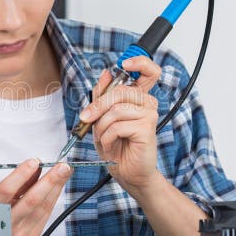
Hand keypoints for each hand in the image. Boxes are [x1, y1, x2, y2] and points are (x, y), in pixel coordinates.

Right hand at [0, 158, 73, 235]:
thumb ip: (15, 182)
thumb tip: (34, 166)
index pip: (7, 190)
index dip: (21, 175)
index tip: (34, 162)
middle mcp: (7, 225)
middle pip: (31, 200)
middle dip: (50, 181)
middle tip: (62, 167)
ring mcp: (21, 234)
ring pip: (43, 208)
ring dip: (56, 188)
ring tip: (64, 172)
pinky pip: (46, 214)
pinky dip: (53, 198)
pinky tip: (58, 186)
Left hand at [79, 56, 161, 194]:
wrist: (127, 173)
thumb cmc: (117, 146)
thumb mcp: (102, 118)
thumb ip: (103, 95)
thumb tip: (104, 74)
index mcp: (138, 97)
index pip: (149, 70)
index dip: (139, 62)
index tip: (125, 64)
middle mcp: (148, 102)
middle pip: (120, 91)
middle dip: (97, 106)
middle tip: (86, 118)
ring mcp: (150, 115)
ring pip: (115, 110)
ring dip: (101, 127)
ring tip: (103, 139)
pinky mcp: (147, 129)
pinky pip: (117, 126)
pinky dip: (107, 138)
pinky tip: (111, 146)